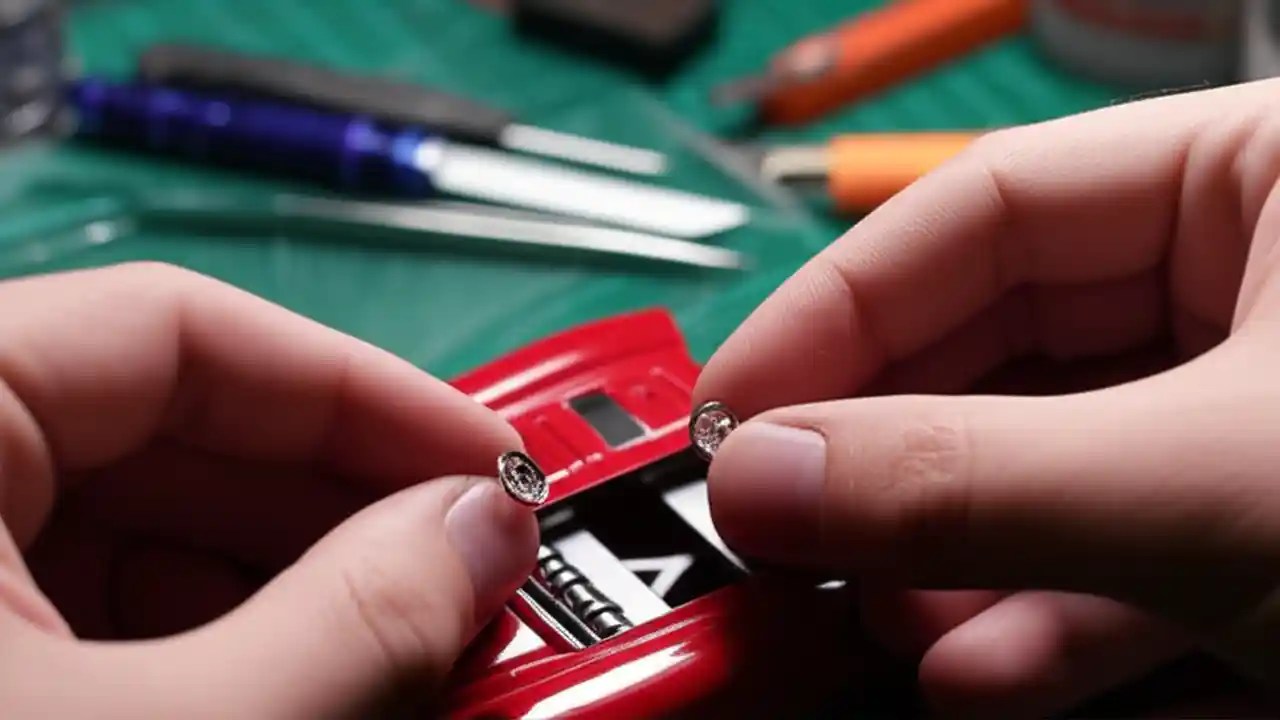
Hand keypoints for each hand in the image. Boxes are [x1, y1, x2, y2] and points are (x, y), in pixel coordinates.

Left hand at [0, 263, 537, 717]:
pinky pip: (87, 609)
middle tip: (463, 569)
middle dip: (337, 509)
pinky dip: (212, 641)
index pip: (177, 326)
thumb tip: (482, 530)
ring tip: (401, 641)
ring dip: (290, 586)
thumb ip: (350, 619)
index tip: (484, 457)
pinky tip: (300, 684)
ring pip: (139, 530)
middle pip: (166, 434)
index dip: (362, 390)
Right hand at [694, 78, 1279, 717]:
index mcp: (1263, 177)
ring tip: (892, 626)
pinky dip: (1052, 622)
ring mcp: (1264, 413)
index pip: (984, 206)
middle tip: (793, 537)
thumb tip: (765, 478)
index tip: (734, 413)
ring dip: (961, 567)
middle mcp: (1258, 278)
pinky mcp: (1264, 529)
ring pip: (1055, 467)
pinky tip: (988, 675)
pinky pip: (1129, 555)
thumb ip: (971, 480)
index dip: (835, 313)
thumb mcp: (1207, 485)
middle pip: (1004, 349)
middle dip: (897, 467)